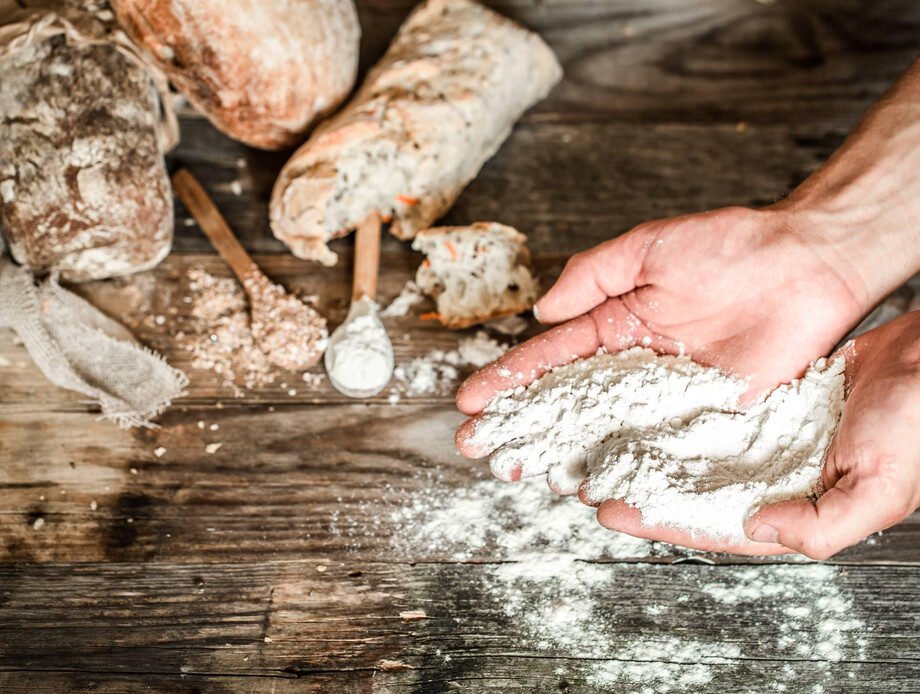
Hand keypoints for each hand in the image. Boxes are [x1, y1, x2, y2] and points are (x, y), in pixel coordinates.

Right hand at [457, 205, 867, 489]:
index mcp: (613, 324)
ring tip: (523, 472)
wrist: (808, 265)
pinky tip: (592, 482)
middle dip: (522, 425)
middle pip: (566, 403)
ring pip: (603, 431)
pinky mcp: (705, 416)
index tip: (471, 403)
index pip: (550, 358)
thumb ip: (592, 276)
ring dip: (561, 452)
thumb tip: (541, 311)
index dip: (508, 380)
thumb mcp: (647, 248)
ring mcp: (666, 395)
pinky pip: (658, 446)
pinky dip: (624, 466)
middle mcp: (633, 365)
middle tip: (482, 449)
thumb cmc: (731, 246)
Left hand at [589, 312, 919, 556]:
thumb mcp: (880, 488)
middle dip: (640, 486)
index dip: (658, 522)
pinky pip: (711, 413)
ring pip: (694, 451)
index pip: (711, 525)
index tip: (610, 510)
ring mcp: (768, 440)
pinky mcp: (767, 403)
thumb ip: (821, 525)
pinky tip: (645, 407)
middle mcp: (773, 479)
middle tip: (588, 476)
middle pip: (690, 490)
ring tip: (605, 443)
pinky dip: (678, 414)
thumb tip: (755, 528)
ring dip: (651, 449)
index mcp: (794, 509)